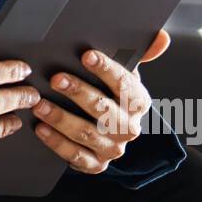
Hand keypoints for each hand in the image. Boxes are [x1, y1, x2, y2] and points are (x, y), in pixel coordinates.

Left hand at [32, 30, 170, 174]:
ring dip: (62, 118)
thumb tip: (161, 37)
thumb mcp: (124, 74)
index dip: (106, 69)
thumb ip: (140, 54)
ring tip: (40, 104)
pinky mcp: (96, 165)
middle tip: (56, 79)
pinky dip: (57, 143)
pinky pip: (76, 156)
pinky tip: (41, 128)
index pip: (124, 84)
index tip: (86, 55)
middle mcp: (129, 128)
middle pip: (104, 109)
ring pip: (87, 133)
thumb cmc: (111, 95)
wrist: (109, 133)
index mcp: (138, 102)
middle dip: (79, 93)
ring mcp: (113, 149)